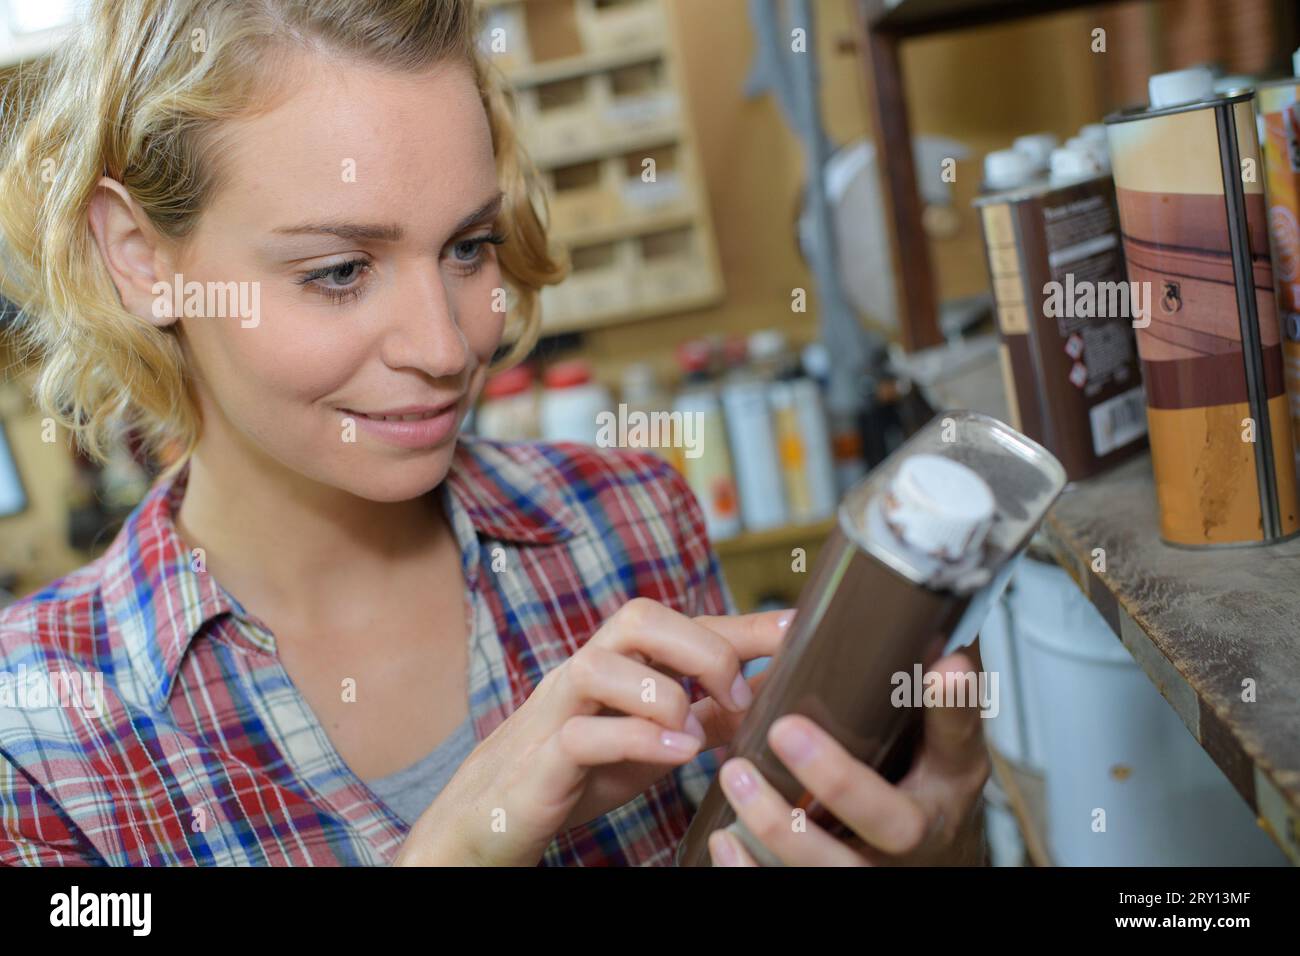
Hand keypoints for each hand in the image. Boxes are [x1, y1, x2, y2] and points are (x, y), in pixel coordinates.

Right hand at [394, 598, 792, 865]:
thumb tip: (766, 697)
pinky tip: (676, 755)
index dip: (743, 624)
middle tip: (739, 696)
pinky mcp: (541, 760)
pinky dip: (634, 739)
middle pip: (637, 617)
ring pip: (599, 663)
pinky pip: (580, 733)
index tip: (800, 629)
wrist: (492, 815)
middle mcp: (588, 674)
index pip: (685, 624)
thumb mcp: (653, 742)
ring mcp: (558, 711)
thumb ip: (703, 718)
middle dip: (700, 646)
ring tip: (697, 732)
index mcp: (620, 664)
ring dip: (662, 692)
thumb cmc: (576, 769)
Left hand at [706, 650, 989, 865]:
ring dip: (781, 826)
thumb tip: (936, 618)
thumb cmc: (925, 788)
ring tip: (736, 774)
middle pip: (894, 821)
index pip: (961, 738)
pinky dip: (754, 872)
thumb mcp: (940, 743)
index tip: (940, 666)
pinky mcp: (842, 888)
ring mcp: (880, 871)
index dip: (954, 706)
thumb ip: (932, 689)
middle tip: (786, 730)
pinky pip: (797, 892)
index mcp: (951, 778)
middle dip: (839, 779)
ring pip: (836, 867)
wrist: (931, 865)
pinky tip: (724, 840)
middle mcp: (924, 833)